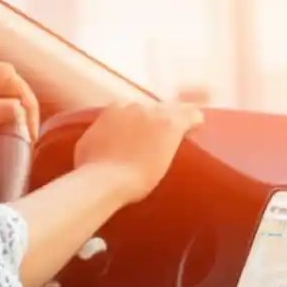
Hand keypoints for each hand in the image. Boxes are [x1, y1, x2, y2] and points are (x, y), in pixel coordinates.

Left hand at [0, 60, 39, 139]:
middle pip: (21, 97)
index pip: (28, 100)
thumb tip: (22, 110)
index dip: (31, 124)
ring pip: (11, 97)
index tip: (28, 144)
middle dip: (23, 119)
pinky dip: (1, 110)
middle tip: (20, 143)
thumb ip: (0, 112)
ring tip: (11, 137)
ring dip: (13, 116)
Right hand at [73, 102, 203, 204]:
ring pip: (171, 110)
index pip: (130, 109)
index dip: (137, 122)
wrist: (106, 179)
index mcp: (113, 111)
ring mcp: (153, 115)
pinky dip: (195, 120)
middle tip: (157, 139)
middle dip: (154, 121)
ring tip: (181, 130)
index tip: (140, 133)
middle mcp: (134, 107)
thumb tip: (100, 139)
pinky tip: (200, 124)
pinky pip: (191, 115)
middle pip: (151, 109)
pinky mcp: (171, 126)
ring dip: (173, 121)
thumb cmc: (91, 170)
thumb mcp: (87, 146)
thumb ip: (98, 135)